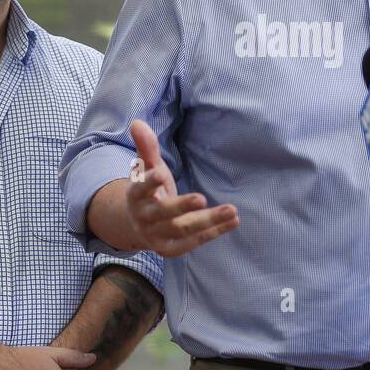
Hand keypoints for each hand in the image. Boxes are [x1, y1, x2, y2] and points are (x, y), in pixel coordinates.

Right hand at [125, 119, 238, 257]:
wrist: (138, 225)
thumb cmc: (149, 191)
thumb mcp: (147, 168)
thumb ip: (146, 147)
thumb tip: (137, 122)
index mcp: (136, 195)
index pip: (141, 188)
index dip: (150, 181)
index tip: (161, 173)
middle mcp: (144, 217)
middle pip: (164, 213)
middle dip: (182, 206)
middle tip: (202, 198)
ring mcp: (157, 235)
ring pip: (183, 230)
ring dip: (208, 221)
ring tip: (232, 210)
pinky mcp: (171, 248)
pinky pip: (193, 242)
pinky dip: (213, 233)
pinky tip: (233, 221)